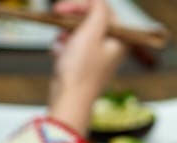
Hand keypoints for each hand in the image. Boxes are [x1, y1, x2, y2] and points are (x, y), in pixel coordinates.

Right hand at [49, 0, 126, 134]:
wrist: (69, 99)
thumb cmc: (81, 69)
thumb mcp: (90, 33)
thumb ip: (98, 13)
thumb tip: (99, 0)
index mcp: (120, 41)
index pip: (105, 11)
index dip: (84, 4)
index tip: (64, 7)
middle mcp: (112, 49)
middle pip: (91, 21)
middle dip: (72, 20)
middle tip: (56, 14)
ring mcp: (98, 58)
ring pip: (79, 33)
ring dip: (65, 34)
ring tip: (61, 44)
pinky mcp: (84, 65)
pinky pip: (72, 47)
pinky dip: (63, 47)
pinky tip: (58, 54)